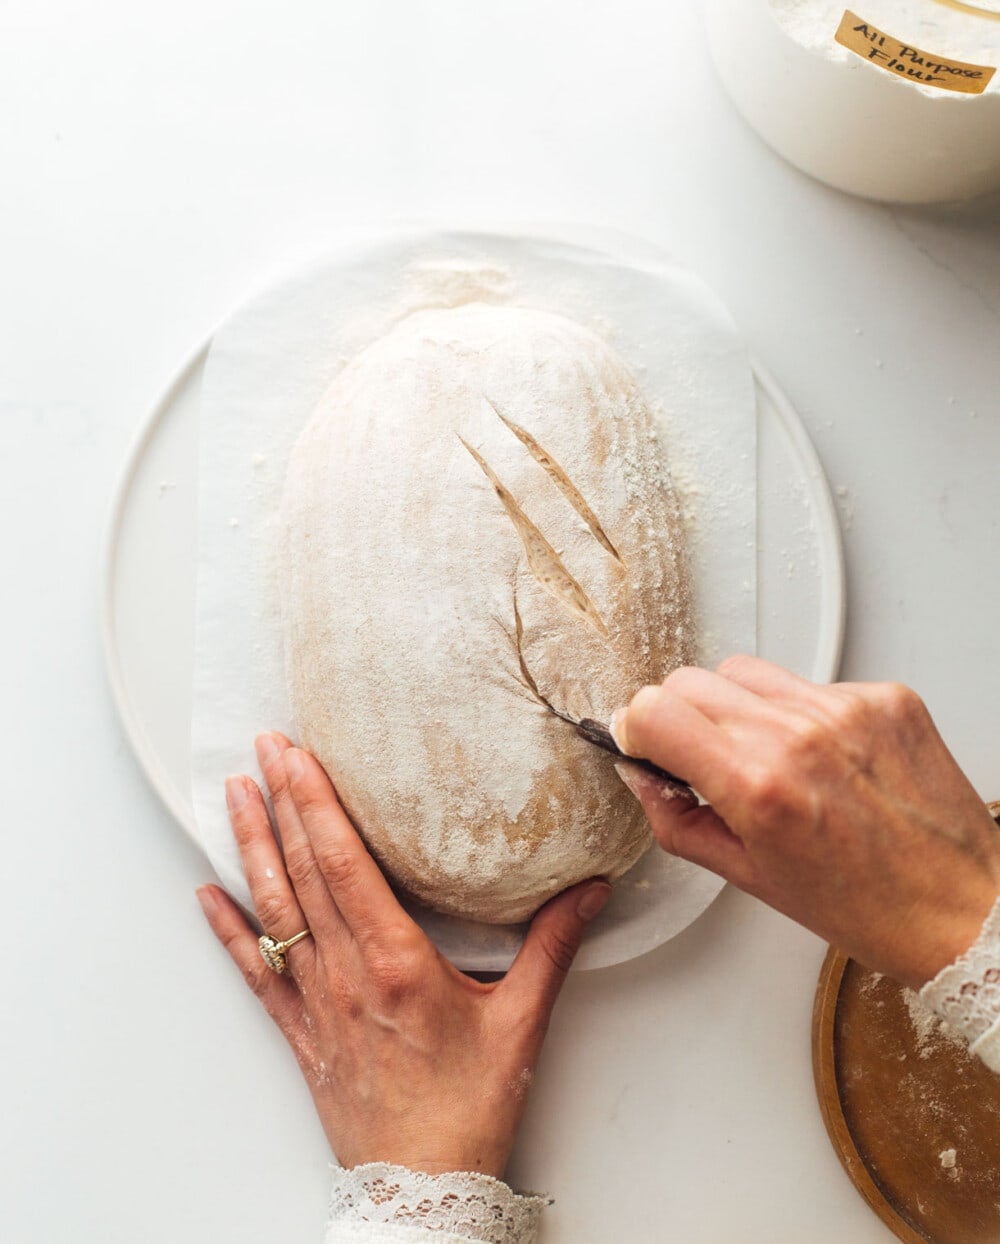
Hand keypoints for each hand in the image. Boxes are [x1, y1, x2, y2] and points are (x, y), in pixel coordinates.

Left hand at [197, 732, 609, 1177]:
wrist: (422, 1187)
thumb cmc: (468, 1109)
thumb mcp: (522, 1022)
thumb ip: (553, 946)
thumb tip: (589, 890)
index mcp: (396, 961)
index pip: (343, 863)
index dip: (315, 803)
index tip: (298, 755)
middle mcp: (345, 973)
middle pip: (302, 871)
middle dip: (281, 800)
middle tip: (263, 745)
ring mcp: (315, 1001)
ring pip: (273, 909)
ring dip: (251, 847)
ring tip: (234, 794)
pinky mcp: (299, 1031)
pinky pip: (255, 971)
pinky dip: (227, 929)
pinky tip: (206, 894)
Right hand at [612, 656, 999, 989]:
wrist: (966, 907)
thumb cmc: (869, 909)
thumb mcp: (751, 878)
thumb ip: (679, 820)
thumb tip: (642, 776)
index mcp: (758, 786)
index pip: (655, 710)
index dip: (636, 729)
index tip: (642, 744)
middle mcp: (799, 734)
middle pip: (690, 681)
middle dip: (677, 716)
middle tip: (696, 755)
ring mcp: (845, 708)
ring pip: (745, 672)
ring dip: (735, 708)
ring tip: (762, 756)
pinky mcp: (883, 697)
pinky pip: (808, 683)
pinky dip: (798, 714)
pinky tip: (821, 758)